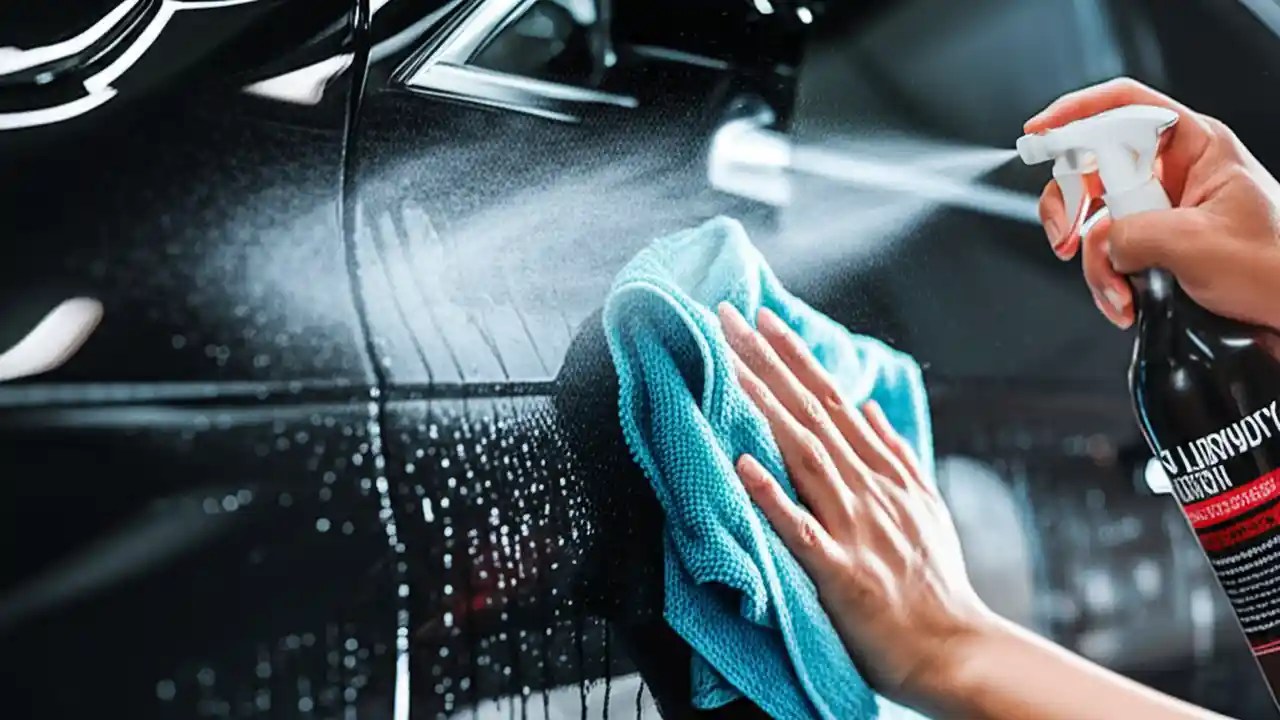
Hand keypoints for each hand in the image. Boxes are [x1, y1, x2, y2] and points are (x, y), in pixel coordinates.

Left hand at [717, 303, 1229, 719]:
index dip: (794, 358)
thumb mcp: (927, 508)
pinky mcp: (841, 573)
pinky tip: (743, 464)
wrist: (957, 651)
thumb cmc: (936, 585)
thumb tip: (869, 407)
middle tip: (728, 316)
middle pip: (811, 414)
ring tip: (729, 366)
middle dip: (769, 362)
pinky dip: (773, 496)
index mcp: (882, 474)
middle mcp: (868, 490)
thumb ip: (896, 455)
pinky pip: (801, 530)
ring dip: (766, 408)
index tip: (761, 320)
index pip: (829, 402)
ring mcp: (855, 529)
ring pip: (805, 455)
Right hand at [1027, 77, 1279, 331]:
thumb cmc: (1274, 267)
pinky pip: (1107, 255)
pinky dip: (1106, 281)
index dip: (1076, 114)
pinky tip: (1126, 301)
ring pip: (1094, 221)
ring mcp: (1158, 210)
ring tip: (1118, 290)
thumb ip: (1133, 233)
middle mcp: (1171, 173)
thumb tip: (1102, 243)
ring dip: (1094, 262)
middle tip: (1066, 235)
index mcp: (1194, 147)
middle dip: (1071, 207)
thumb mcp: (1196, 243)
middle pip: (1092, 167)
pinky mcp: (1152, 245)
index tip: (1039, 136)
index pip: (1123, 107)